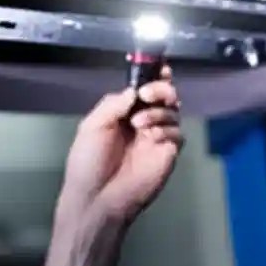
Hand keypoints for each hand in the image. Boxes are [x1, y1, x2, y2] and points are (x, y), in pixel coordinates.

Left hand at [59, 66, 182, 223]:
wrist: (97, 198)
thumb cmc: (88, 163)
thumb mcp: (92, 126)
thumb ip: (114, 103)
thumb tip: (134, 89)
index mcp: (123, 113)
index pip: (144, 88)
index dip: (153, 76)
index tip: (158, 67)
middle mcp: (143, 121)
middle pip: (165, 94)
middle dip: (161, 88)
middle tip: (148, 94)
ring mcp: (157, 137)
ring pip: (173, 110)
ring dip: (158, 110)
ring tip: (139, 124)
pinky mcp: (168, 153)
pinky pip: (178, 132)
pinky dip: (166, 128)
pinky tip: (150, 137)